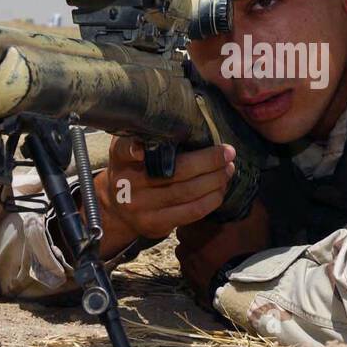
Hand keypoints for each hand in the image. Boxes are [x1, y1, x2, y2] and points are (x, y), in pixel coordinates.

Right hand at [92, 138, 235, 256]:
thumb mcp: (130, 146)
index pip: (124, 149)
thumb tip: (187, 122)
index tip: (143, 148)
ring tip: (228, 169)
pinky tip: (220, 189)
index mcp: (120, 157)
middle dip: (208, 161)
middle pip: (174, 171)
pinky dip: (210, 200)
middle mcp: (126, 183)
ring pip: (186, 192)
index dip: (134, 149)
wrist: (117, 207)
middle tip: (227, 152)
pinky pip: (190, 212)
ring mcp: (139, 207)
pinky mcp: (154, 225)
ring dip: (214, 180)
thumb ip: (147, 134)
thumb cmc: (133, 167)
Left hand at [176, 197, 269, 301]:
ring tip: (209, 254)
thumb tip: (247, 191)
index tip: (211, 220)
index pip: (191, 216)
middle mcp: (188, 247)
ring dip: (193, 251)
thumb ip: (251, 204)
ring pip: (184, 253)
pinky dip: (196, 269)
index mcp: (199, 229)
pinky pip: (189, 271)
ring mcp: (187, 267)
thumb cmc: (250, 250)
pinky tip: (210, 269)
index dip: (201, 218)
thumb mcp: (257, 221)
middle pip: (185, 235)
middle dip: (194, 234)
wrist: (248, 288)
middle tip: (210, 236)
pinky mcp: (191, 284)